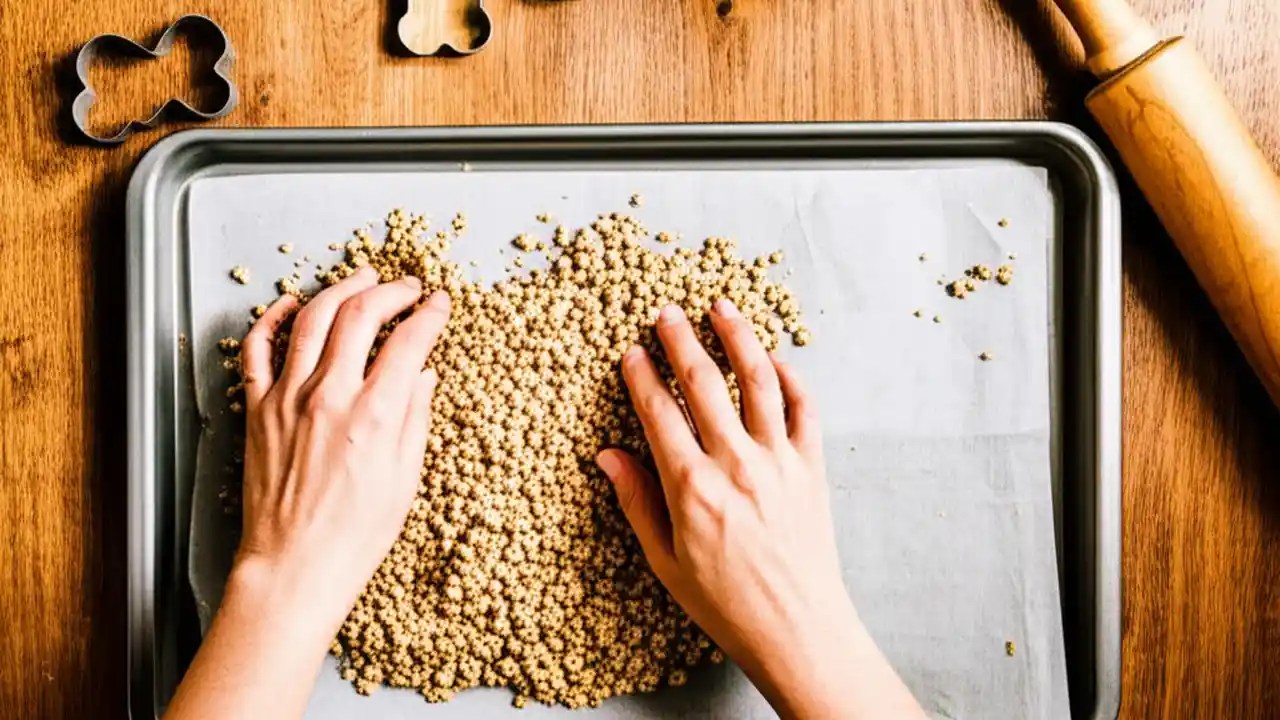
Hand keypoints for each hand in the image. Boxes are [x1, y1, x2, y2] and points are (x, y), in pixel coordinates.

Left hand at [166, 268, 451, 719]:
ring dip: (341, 289)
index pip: (409, 341)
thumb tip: (423, 374)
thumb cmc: (354, 535)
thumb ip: (415, 418)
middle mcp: (330, 396)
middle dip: (391, 290)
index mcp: (375, 415)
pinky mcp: (257, 409)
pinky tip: (290, 303)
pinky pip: (258, 349)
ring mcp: (287, 398)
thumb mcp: (405, 478)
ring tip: (361, 276)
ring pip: (312, 318)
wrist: (294, 566)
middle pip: (361, 315)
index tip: (439, 304)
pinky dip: (272, 318)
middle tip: (407, 286)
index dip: (430, 314)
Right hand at [597, 300, 923, 719]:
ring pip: (758, 379)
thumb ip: (637, 501)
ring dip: (738, 337)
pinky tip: (775, 358)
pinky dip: (790, 376)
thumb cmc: (725, 602)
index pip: (659, 412)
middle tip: (666, 313)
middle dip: (681, 340)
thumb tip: (607, 455)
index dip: (642, 376)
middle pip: (704, 382)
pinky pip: (804, 407)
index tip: (631, 352)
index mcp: (692, 487)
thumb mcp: (665, 560)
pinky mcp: (811, 466)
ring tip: (722, 307)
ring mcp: (778, 460)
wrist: (797, 628)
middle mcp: (736, 463)